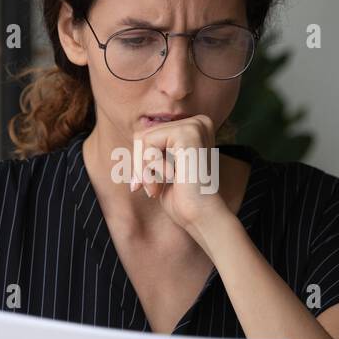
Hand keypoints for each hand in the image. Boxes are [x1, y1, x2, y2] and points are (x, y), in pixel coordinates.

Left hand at [132, 114, 231, 236]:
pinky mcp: (188, 132)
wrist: (201, 216)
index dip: (141, 162)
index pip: (149, 134)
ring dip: (143, 168)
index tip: (144, 184)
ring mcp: (195, 125)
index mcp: (195, 129)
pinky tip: (166, 180)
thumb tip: (137, 134)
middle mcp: (198, 122)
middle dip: (140, 165)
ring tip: (156, 188)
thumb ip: (153, 150)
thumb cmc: (183, 199)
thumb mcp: (163, 169)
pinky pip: (148, 140)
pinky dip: (149, 165)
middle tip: (149, 189)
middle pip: (143, 134)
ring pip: (143, 137)